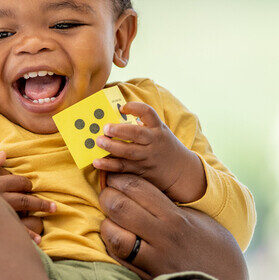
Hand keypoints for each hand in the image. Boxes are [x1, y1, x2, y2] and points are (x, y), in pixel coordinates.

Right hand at [0, 152, 55, 242]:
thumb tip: (4, 155)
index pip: (18, 182)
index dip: (27, 184)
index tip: (32, 187)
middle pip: (25, 199)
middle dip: (40, 203)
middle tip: (54, 208)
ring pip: (20, 216)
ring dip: (35, 221)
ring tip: (44, 229)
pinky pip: (9, 230)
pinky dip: (23, 236)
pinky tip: (34, 242)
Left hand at [92, 102, 206, 204]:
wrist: (181, 171)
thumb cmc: (163, 147)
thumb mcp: (159, 133)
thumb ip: (143, 126)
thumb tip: (115, 119)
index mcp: (158, 128)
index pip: (148, 113)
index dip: (134, 108)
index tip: (122, 108)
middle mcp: (153, 142)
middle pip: (137, 134)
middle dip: (120, 130)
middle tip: (105, 128)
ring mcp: (147, 157)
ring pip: (129, 152)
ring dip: (111, 147)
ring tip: (98, 141)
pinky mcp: (141, 171)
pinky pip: (123, 167)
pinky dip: (109, 165)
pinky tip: (97, 162)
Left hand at [97, 172, 248, 279]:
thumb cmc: (215, 247)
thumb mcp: (199, 219)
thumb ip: (171, 207)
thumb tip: (141, 191)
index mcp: (177, 218)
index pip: (138, 189)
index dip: (120, 179)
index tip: (113, 178)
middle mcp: (164, 237)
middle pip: (121, 208)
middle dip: (107, 196)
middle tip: (106, 194)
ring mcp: (155, 260)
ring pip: (115, 236)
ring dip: (106, 224)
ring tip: (109, 219)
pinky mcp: (148, 279)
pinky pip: (120, 260)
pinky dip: (112, 247)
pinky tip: (114, 239)